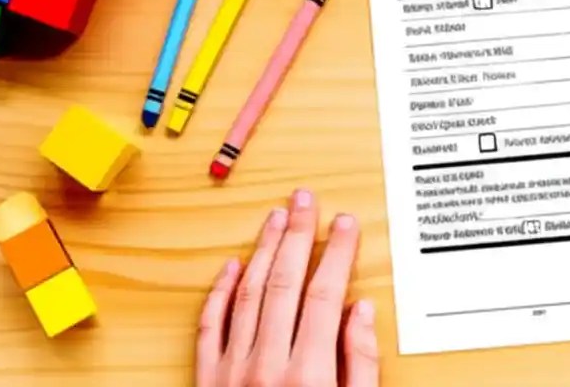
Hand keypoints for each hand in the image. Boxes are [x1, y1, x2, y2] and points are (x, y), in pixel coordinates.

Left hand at [196, 189, 379, 386]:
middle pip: (284, 284)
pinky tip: (232, 265)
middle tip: (304, 201)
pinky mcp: (207, 381)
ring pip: (247, 296)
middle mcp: (267, 368)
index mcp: (309, 376)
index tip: (344, 225)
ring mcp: (232, 373)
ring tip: (276, 219)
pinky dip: (220, 293)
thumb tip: (362, 311)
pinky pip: (209, 327)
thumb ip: (360, 363)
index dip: (337, 253)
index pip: (325, 295)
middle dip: (298, 236)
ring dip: (263, 252)